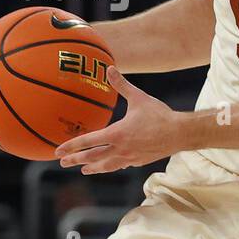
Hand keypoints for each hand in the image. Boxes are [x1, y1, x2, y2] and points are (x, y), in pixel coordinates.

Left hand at [54, 67, 183, 173]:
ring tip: (83, 170)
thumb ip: (121, 84)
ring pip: (106, 166)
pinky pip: (120, 165)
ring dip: (93, 167)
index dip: (71, 147)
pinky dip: (111, 166)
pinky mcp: (138, 161)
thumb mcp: (138, 97)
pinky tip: (110, 165)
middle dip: (76, 160)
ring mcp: (129, 157)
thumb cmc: (159, 115)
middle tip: (63, 162)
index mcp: (116, 134)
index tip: (58, 151)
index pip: (88, 142)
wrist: (179, 133)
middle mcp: (120, 149)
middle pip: (93, 157)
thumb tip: (109, 69)